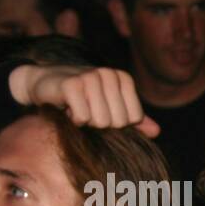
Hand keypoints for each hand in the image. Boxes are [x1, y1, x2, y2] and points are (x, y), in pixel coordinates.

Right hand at [8, 65, 159, 136]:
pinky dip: (74, 119)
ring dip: (87, 122)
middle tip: (89, 111)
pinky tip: (68, 108)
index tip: (103, 111)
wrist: (47, 84)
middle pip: (118, 122)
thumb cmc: (85, 98)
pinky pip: (82, 117)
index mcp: (123, 78)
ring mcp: (89, 76)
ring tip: (79, 108)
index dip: (118, 124)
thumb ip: (135, 120)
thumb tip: (157, 131)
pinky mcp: (70, 84)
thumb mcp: (112, 107)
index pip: (134, 118)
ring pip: (101, 121)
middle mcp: (108, 73)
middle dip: (101, 124)